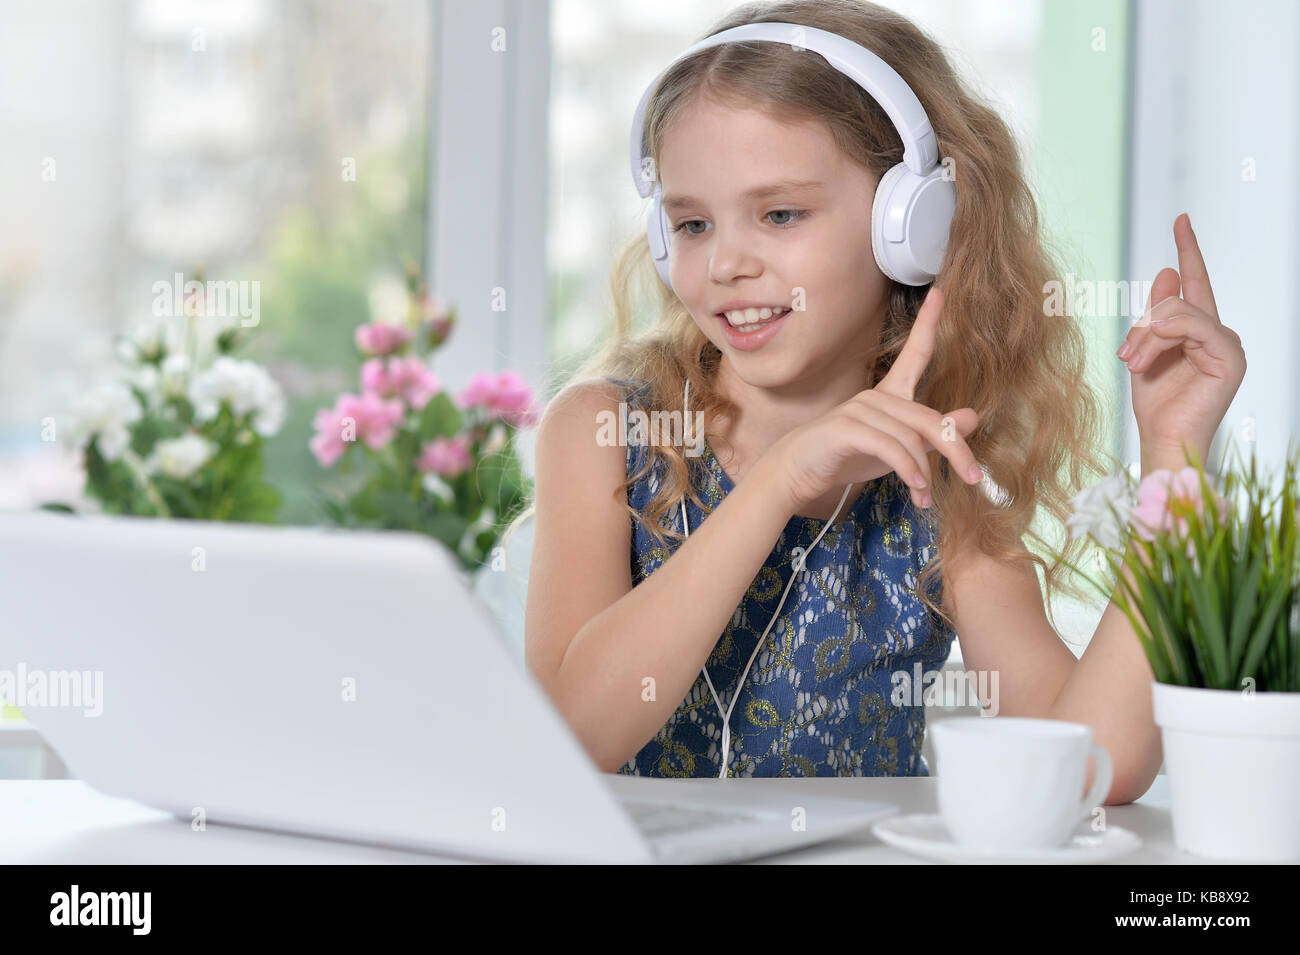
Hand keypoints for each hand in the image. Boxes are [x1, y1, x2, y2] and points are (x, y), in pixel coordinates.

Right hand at [766, 286, 983, 513]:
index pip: (915, 352)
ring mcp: (860, 410)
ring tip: (926, 496)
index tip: (940, 292)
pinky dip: (909, 471)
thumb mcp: (898, 449)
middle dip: (956, 450)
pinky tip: (916, 488)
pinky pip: (891, 448)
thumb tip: (972, 417)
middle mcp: (876, 397)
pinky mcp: (847, 429)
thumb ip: (932, 434)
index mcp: (889, 395)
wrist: (798, 472)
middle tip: (974, 478)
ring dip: (925, 473)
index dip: (928, 323)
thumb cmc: (847, 457)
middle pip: (929, 418)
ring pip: (912, 439)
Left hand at [1119, 214, 1246, 465]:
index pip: (1194, 283)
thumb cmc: (1154, 405)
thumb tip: (1167, 270)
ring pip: (1178, 313)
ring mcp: (1228, 345)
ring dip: (1147, 338)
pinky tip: (1146, 359)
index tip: (1181, 219)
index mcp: (1200, 333)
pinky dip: (1164, 337)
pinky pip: (1192, 326)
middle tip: (1126, 357)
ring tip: (1134, 365)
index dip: (1188, 250)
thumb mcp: (1145, 352)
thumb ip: (1154, 316)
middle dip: (1144, 326)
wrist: (1162, 440)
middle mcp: (1219, 335)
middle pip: (1176, 302)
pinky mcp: (1230, 356)